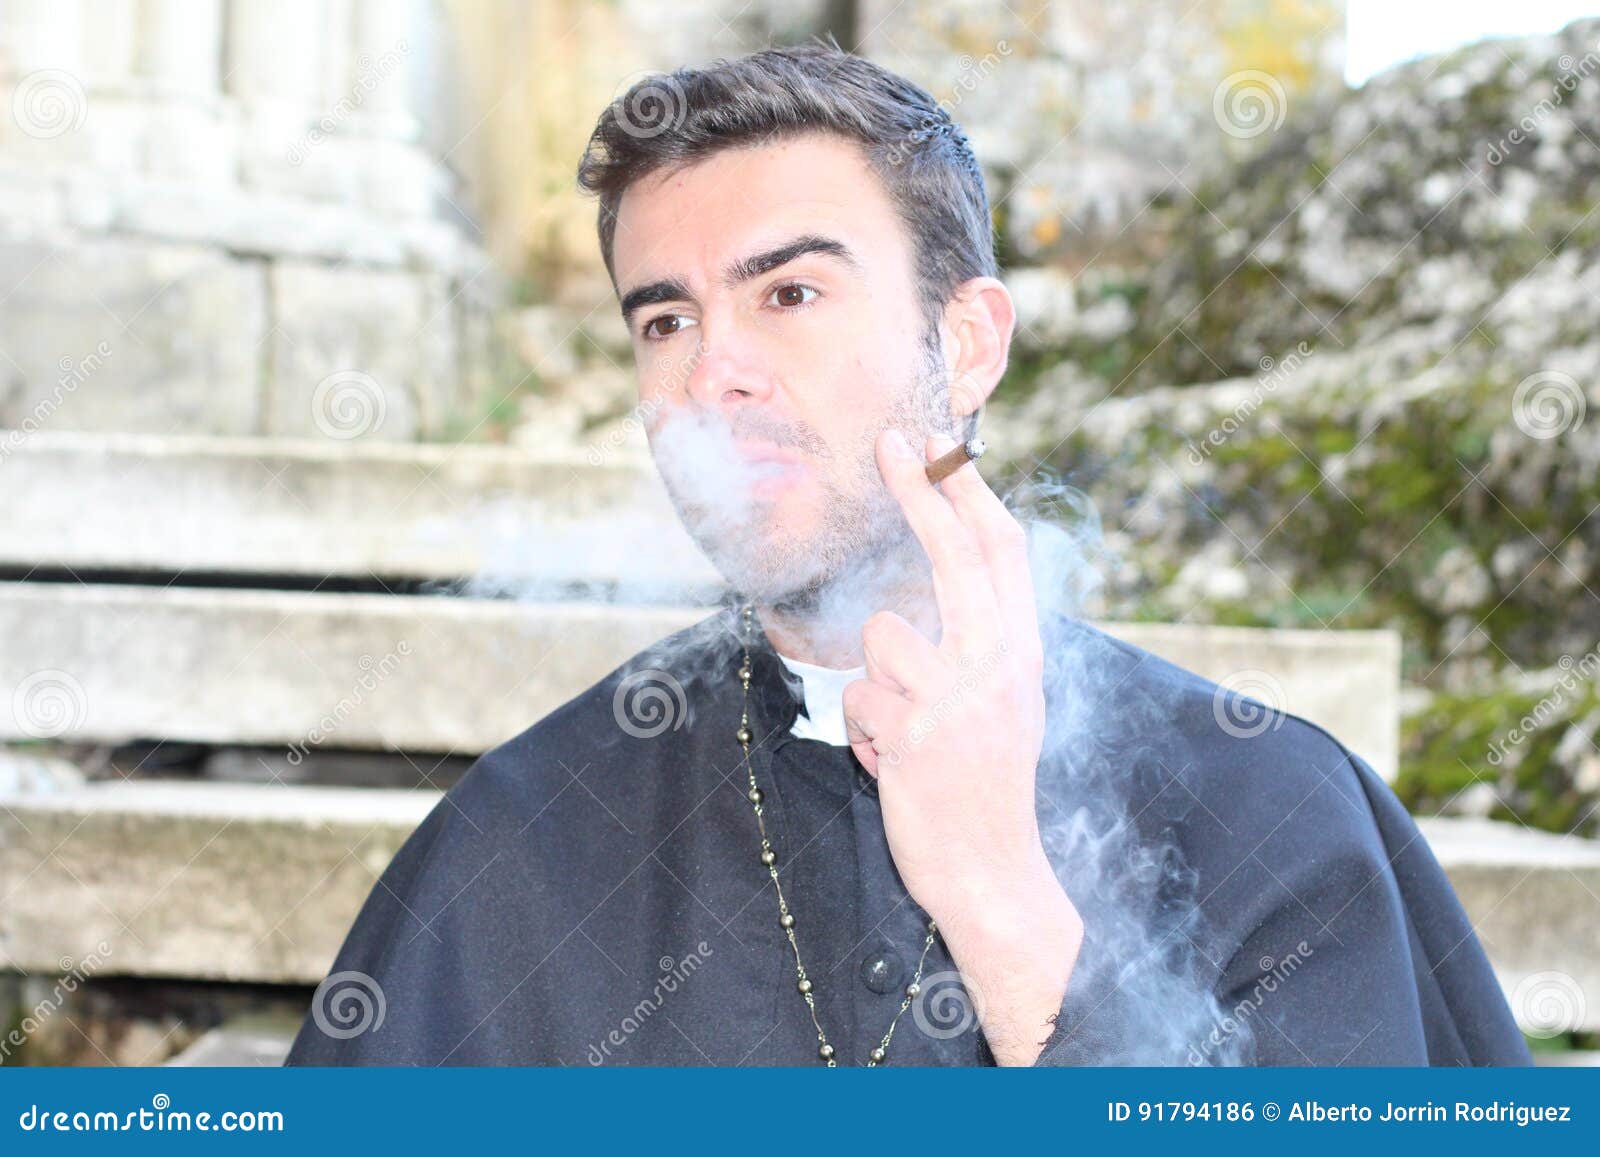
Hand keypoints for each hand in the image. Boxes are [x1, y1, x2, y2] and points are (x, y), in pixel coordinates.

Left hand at [842, 429, 1081, 1062]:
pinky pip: (858, 701)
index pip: (1002, 553)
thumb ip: (981, 644)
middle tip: (889, 443)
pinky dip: (865, 735)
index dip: (969, 493)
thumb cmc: (988, 786)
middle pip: (954, 556)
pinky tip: (897, 768)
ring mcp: (960, 697)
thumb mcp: (1007, 706)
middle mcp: (1000, 665)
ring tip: (906, 735)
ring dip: (876, 686)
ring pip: (881, 638)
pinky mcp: (919, 733)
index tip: (941, 447)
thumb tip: (938, 583)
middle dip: (920, 492)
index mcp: (1022, 654)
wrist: (994, 872)